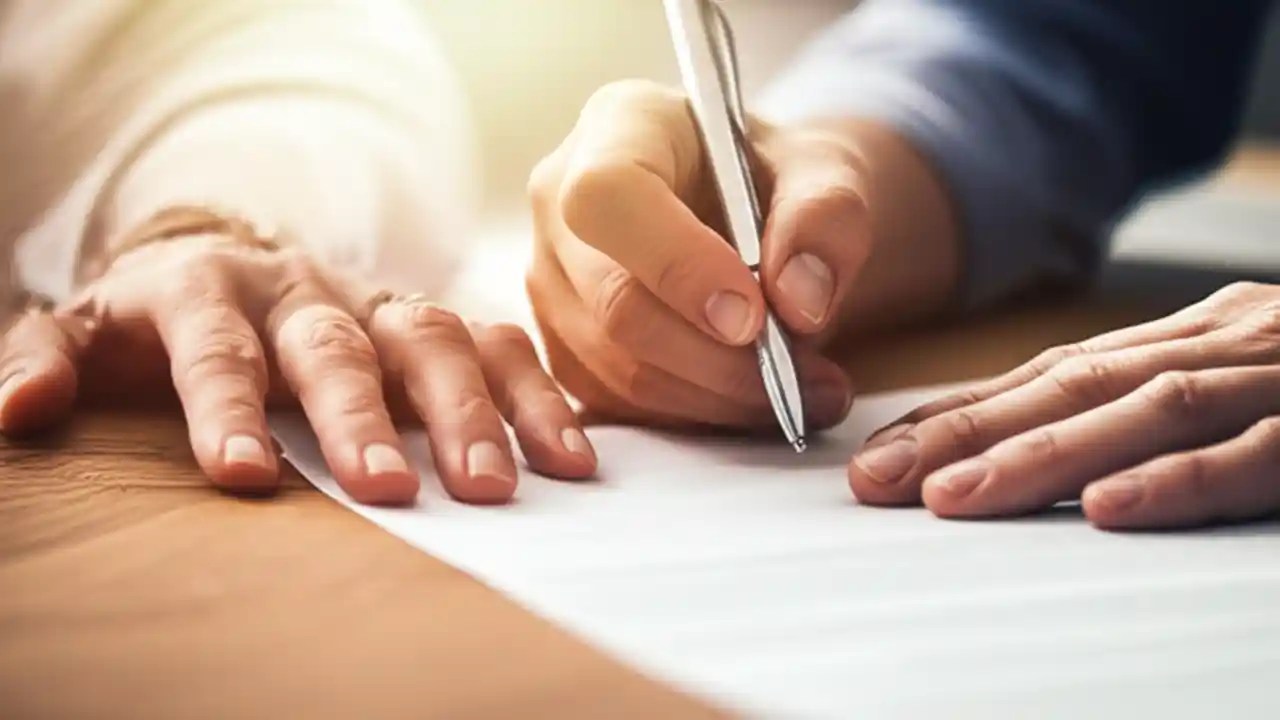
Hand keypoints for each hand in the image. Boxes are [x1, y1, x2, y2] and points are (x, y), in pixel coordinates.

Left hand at [0, 234, 595, 504]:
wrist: (237, 260)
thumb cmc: (158, 317)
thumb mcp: (87, 327)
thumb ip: (45, 359)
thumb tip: (16, 415)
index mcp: (209, 287)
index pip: (217, 349)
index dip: (226, 409)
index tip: (242, 477)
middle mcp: (304, 288)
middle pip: (337, 345)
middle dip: (364, 417)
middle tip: (388, 492)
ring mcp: (377, 298)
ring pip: (434, 338)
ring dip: (473, 411)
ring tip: (500, 486)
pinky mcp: (431, 315)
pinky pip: (496, 343)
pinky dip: (536, 395)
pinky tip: (568, 455)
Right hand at [526, 80, 957, 429]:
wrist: (756, 210)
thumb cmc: (779, 177)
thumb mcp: (828, 170)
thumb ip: (825, 219)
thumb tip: (799, 302)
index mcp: (617, 127)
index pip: (610, 197)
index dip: (678, 266)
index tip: (756, 317)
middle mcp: (559, 201)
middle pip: (615, 302)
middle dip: (722, 359)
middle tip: (808, 375)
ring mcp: (550, 280)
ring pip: (620, 368)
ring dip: (721, 398)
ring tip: (806, 391)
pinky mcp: (563, 346)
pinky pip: (620, 404)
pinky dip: (697, 415)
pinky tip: (755, 400)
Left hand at [849, 282, 1279, 529]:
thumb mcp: (1254, 369)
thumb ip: (1170, 396)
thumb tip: (1071, 451)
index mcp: (1196, 335)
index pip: (1059, 371)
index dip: (966, 410)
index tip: (884, 450)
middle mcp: (1221, 345)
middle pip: (1074, 386)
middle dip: (966, 433)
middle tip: (876, 478)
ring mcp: (1275, 382)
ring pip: (1143, 410)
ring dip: (1040, 454)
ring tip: (949, 495)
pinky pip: (1251, 454)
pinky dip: (1174, 480)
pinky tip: (1104, 508)